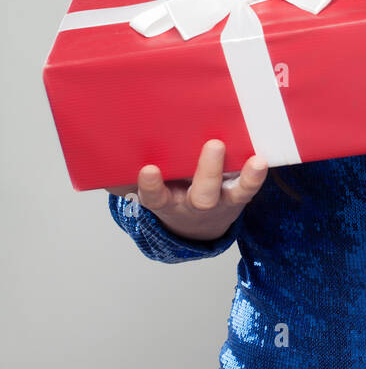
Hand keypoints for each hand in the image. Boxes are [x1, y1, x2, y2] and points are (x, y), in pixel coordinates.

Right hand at [106, 140, 267, 242]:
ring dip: (245, 178)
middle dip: (207, 171)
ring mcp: (219, 202)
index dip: (152, 185)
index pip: (155, 196)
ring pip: (232, 195)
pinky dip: (258, 176)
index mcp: (164, 202)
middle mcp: (193, 205)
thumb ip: (124, 172)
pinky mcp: (239, 196)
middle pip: (201, 195)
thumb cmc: (167, 191)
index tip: (148, 169)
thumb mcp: (148, 186)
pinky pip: (250, 189)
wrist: (196, 227)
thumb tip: (98, 142)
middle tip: (213, 144)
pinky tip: (265, 159)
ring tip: (256, 161)